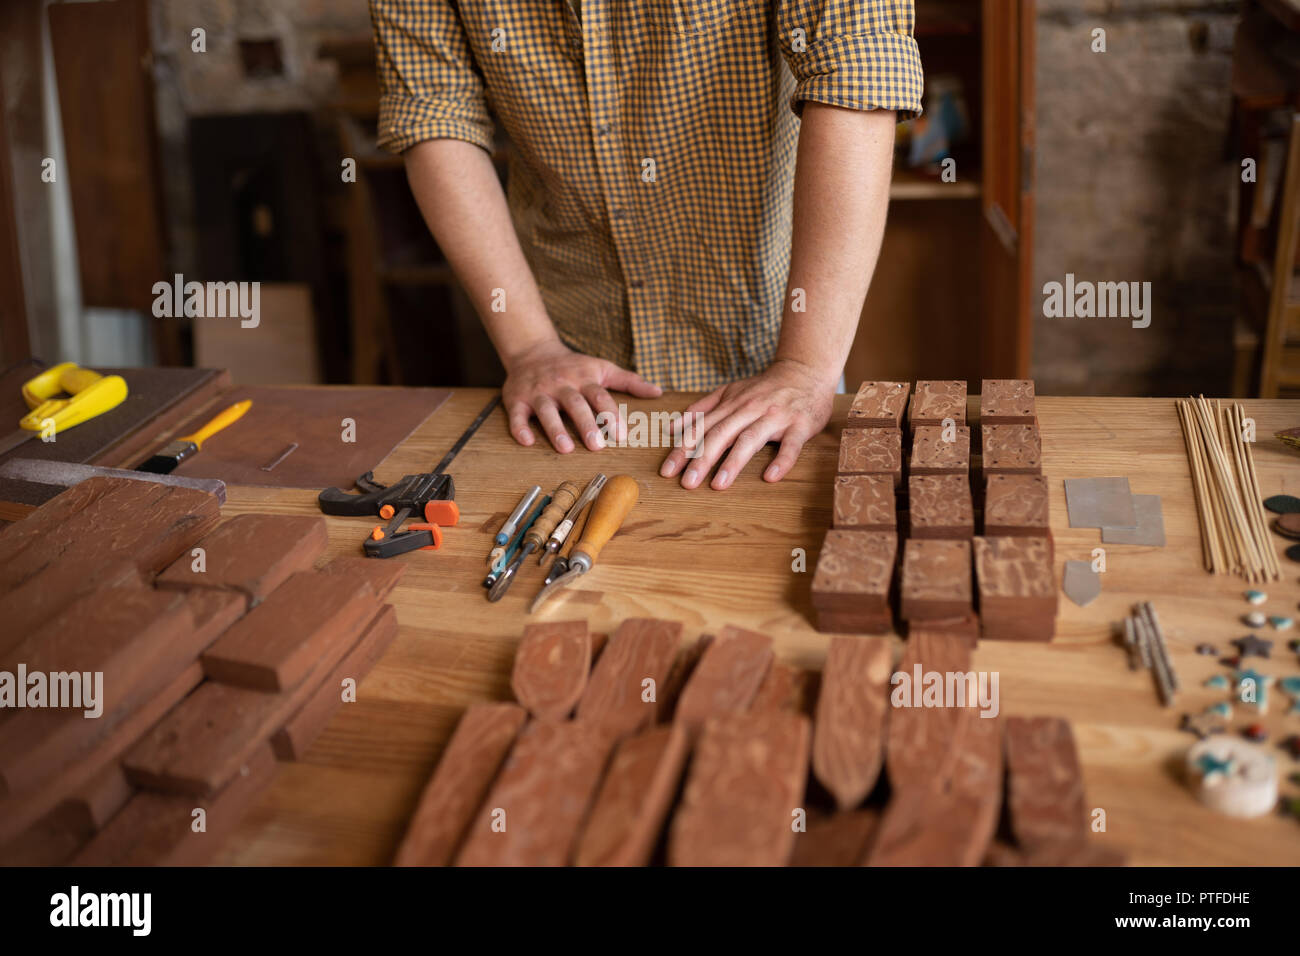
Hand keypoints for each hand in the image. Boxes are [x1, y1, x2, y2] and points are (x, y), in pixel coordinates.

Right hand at [504, 339, 661, 452]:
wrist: (532, 351)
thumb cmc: (574, 366)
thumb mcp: (602, 368)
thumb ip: (629, 381)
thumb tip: (658, 393)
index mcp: (584, 379)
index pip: (599, 396)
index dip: (610, 414)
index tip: (620, 435)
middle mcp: (561, 384)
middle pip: (575, 404)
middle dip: (585, 424)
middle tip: (597, 446)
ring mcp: (538, 392)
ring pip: (546, 410)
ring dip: (555, 429)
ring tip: (566, 449)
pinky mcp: (516, 399)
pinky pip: (517, 414)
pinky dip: (519, 428)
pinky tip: (526, 442)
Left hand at [659, 359, 834, 489]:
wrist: (805, 371)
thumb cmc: (765, 388)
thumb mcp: (730, 391)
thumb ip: (702, 409)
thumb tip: (673, 427)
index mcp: (731, 404)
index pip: (702, 428)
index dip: (683, 449)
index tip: (667, 471)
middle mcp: (750, 410)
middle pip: (721, 435)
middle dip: (702, 459)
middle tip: (686, 483)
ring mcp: (775, 417)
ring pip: (750, 439)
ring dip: (733, 462)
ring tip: (718, 485)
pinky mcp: (800, 425)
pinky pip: (791, 445)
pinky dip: (781, 461)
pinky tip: (770, 477)